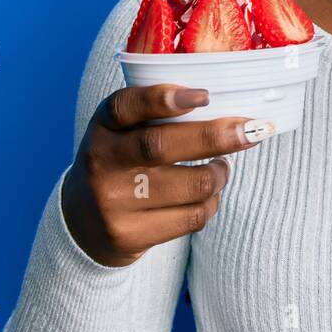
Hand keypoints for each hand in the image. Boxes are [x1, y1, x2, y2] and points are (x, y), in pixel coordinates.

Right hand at [61, 84, 265, 266]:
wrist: (83, 222)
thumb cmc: (123, 162)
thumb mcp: (124, 131)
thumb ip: (158, 115)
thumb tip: (228, 108)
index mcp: (103, 126)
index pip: (126, 106)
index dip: (163, 98)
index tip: (203, 95)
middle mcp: (101, 161)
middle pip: (160, 146)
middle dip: (213, 136)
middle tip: (249, 130)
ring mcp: (112, 201)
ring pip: (189, 185)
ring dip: (219, 174)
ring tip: (222, 167)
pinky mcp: (127, 235)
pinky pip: (190, 217)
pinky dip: (211, 203)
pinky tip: (208, 195)